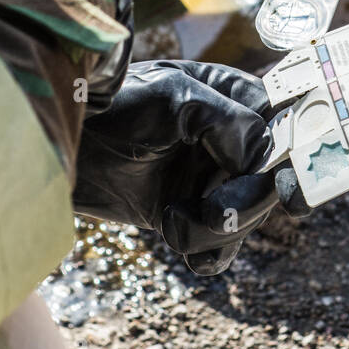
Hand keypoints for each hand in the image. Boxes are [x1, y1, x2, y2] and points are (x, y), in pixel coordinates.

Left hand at [73, 60, 309, 273]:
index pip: (286, 134)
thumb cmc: (114, 101)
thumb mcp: (173, 95)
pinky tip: (175, 235)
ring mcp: (212, 179)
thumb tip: (259, 156)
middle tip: (209, 207)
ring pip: (246, 222)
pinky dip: (204, 252)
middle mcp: (232, 141)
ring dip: (212, 231)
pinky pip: (220, 248)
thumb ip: (226, 120)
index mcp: (238, 100)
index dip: (286, 164)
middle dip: (243, 205)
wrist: (62, 140)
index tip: (282, 190)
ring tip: (171, 218)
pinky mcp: (189, 212)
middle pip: (271, 185)